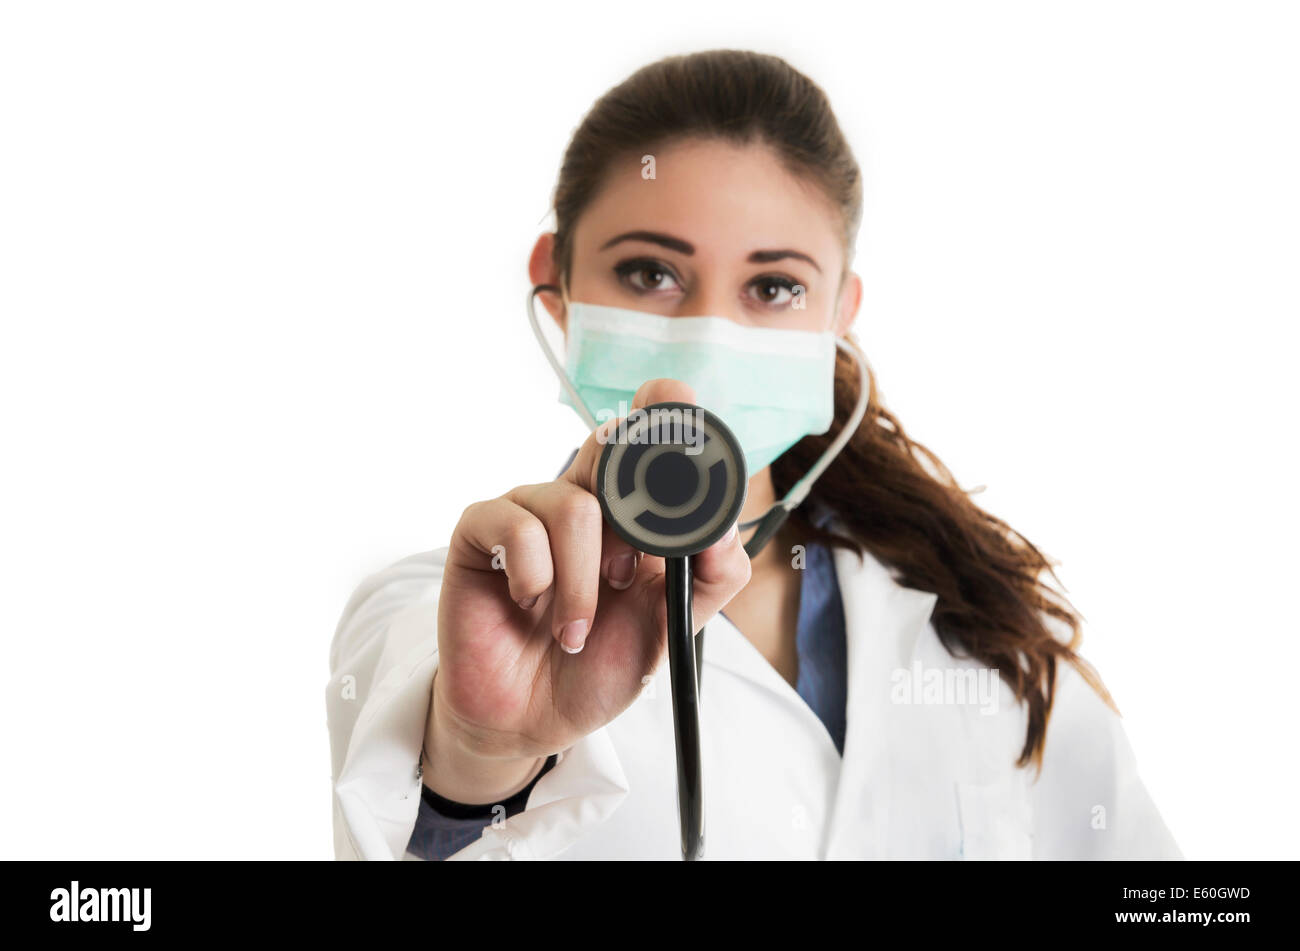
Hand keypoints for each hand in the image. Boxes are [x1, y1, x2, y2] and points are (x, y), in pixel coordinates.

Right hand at [424, 378, 750, 801]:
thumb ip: (711, 576)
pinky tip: (529, 605)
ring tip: (577, 628)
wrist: (534, 720)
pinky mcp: (481, 531)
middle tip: (632, 566)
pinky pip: (517, 524)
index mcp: (635, 511)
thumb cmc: (600, 666)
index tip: (687, 420)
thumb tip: (723, 525)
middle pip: (612, 441)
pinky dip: (536, 576)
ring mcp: (531, 510)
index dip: (672, 414)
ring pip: (575, 502)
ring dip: (584, 581)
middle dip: (632, 495)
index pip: (655, 435)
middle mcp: (585, 498)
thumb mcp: (672, 627)